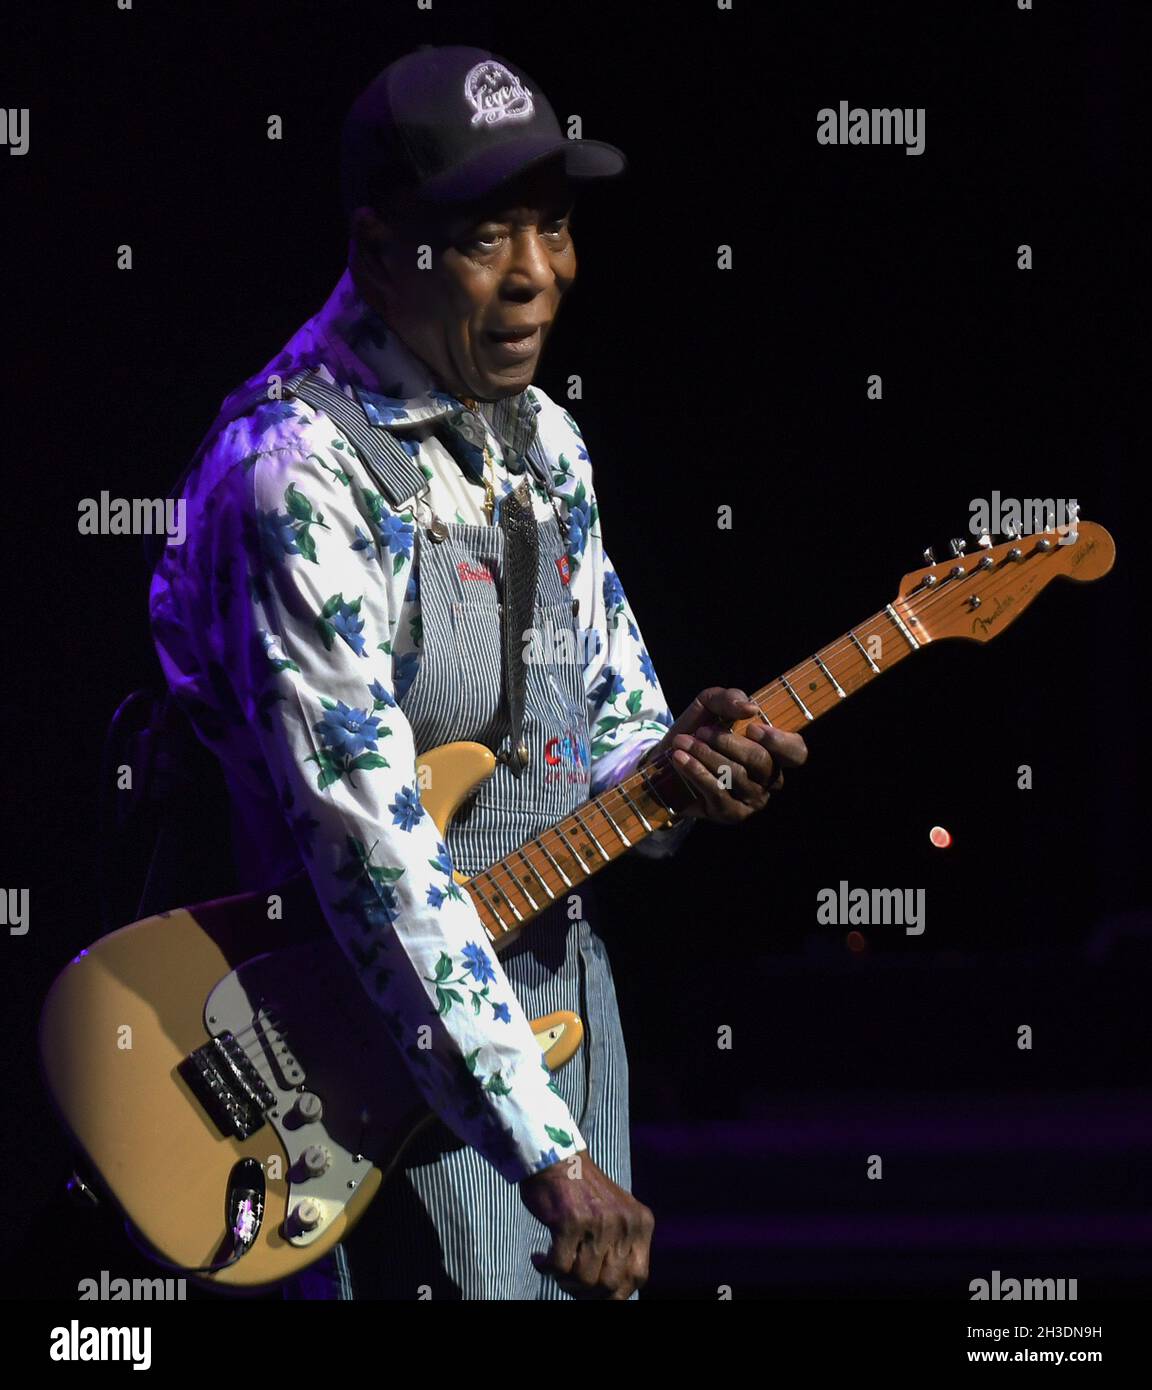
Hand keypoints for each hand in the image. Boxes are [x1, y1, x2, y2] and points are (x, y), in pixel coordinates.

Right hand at [520, 1151, 653, 1299]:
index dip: (615, 1294)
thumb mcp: (616, 1216)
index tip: (595, 1293)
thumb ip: (621, 1248)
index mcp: (640, 1222)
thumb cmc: (582, 1192)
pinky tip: (540, 1258)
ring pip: (583, 1280)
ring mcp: (598, 1222)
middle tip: (568, 1281)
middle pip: (608, 1284)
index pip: (637, 1278)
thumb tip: (611, 1294)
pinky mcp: (570, 1222)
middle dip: (586, 1292)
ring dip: (563, 1281)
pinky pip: (558, 1267)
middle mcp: (624, 1223)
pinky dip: (546, 1268)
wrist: (556, 1158)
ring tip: (554, 1265)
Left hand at [643, 686, 807, 824]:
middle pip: (761, 761)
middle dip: (728, 742)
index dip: (779, 741)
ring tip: (682, 742)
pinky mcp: (729, 813)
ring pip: (736, 775)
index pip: (796, 752)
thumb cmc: (699, 729)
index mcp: (774, 752)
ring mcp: (752, 800)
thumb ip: (730, 698)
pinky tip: (680, 758)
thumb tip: (751, 709)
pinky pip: (716, 792)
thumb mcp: (711, 704)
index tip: (752, 728)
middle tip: (702, 731)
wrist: (669, 759)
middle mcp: (769, 779)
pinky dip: (696, 771)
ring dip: (705, 754)